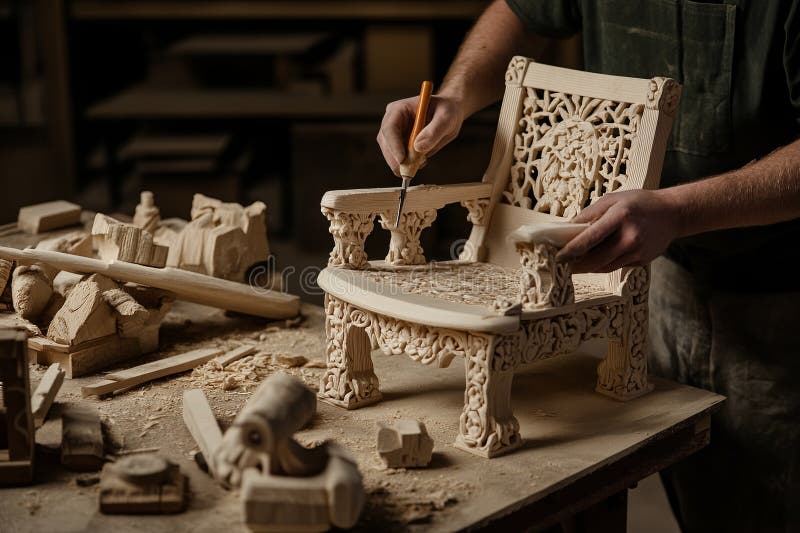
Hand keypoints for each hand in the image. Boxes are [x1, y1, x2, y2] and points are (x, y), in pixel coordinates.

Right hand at [377, 94, 464, 175]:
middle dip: (395, 159)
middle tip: (409, 172)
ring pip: (389, 153)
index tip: (402, 160)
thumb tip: (418, 147)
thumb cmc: (447, 112)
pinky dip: (407, 165)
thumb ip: (434, 132)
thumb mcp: (446, 118)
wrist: (448, 116)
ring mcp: (394, 133)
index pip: (389, 128)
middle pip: (385, 142)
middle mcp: (392, 120)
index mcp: (399, 109)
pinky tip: (422, 160)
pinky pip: (398, 158)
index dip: (393, 145)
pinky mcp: (399, 145)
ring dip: (402, 163)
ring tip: (422, 162)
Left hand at [556, 189, 682, 272]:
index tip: (558, 257)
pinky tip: (596, 259)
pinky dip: (603, 264)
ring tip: (574, 264)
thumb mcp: (613, 199)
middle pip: (595, 259)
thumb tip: (567, 228)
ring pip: (604, 267)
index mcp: (620, 217)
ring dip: (587, 267)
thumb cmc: (639, 203)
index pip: (589, 238)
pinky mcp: (641, 261)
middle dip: (575, 264)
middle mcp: (630, 237)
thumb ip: (589, 214)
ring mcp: (637, 252)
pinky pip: (616, 266)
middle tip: (562, 264)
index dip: (571, 250)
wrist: (672, 213)